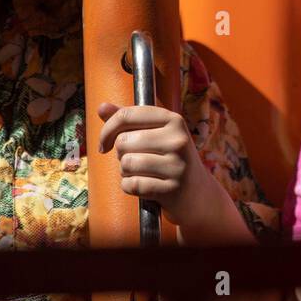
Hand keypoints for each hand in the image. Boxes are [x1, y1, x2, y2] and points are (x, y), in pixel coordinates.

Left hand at [96, 101, 219, 229]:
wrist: (198, 193)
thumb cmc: (170, 159)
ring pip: (126, 163)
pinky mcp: (171, 189)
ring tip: (142, 173)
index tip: (105, 143)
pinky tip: (144, 186)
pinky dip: (129, 187)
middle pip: (123, 141)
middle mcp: (178, 140)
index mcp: (174, 120)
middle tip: (137, 160)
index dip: (107, 130)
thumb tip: (102, 107)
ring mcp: (177, 165)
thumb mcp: (156, 134)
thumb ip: (129, 120)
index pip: (127, 115)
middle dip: (121, 154)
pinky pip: (131, 185)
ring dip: (125, 172)